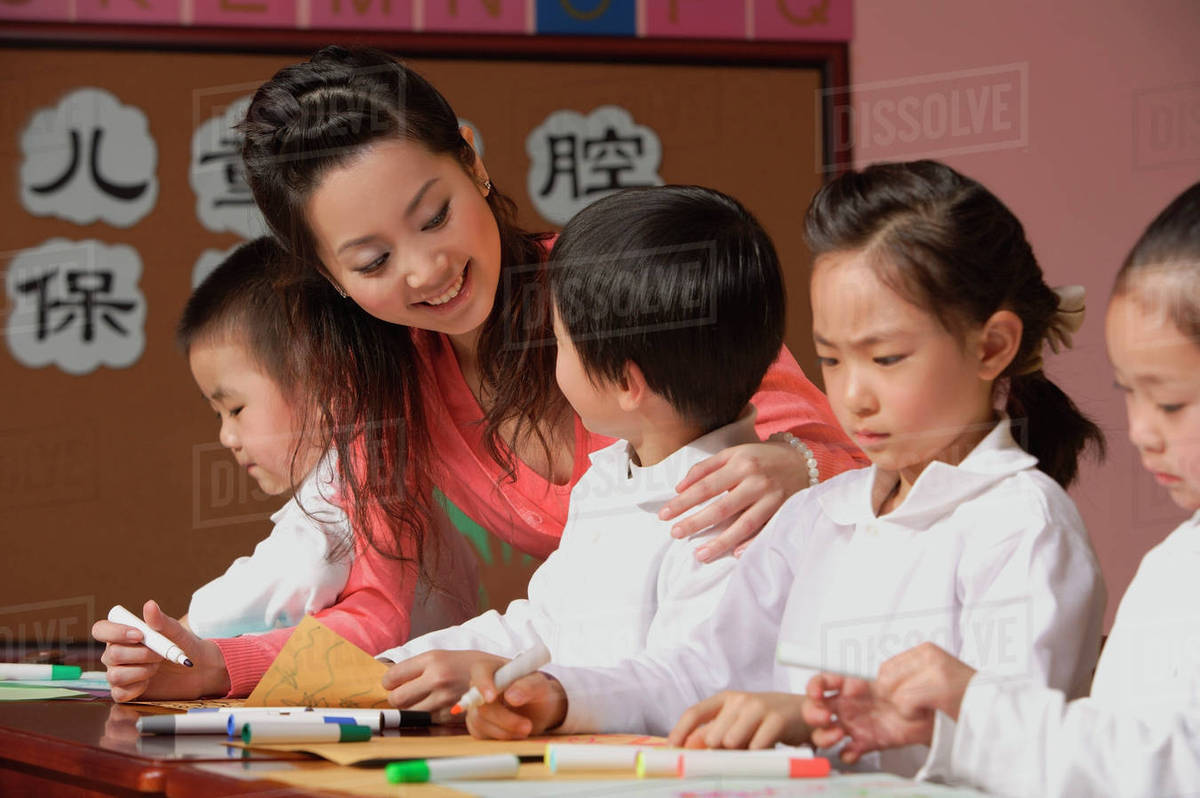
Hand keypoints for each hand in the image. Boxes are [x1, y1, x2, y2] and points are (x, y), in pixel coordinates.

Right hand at [92, 599, 228, 701]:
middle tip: (160, 654)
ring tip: (157, 666)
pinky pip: (119, 693)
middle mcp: (115, 653)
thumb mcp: (175, 631)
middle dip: (140, 655)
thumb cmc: (184, 645)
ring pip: (114, 675)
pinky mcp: (124, 692)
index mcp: (123, 634)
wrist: (198, 668)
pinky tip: (149, 682)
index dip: (115, 632)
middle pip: (111, 655)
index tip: (140, 635)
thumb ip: (161, 620)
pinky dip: (137, 687)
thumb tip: (149, 605)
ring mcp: (119, 673)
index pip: (101, 629)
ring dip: (141, 671)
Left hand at [382, 649, 507, 722]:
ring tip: (422, 701)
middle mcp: (437, 676)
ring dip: (412, 710)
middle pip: (397, 698)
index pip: (392, 676)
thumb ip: (417, 667)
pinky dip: (427, 717)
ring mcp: (445, 697)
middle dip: (398, 699)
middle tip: (407, 695)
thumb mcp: (442, 656)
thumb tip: (387, 678)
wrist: (501, 673)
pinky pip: (427, 721)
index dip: (389, 683)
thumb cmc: (468, 664)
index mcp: (432, 658)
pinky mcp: (453, 714)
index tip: (394, 684)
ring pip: (410, 713)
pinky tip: (435, 708)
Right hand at [463, 663, 565, 739]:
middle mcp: (480, 686)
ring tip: (527, 729)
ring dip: (505, 730)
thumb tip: (511, 697)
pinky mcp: (478, 725)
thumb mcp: (540, 685)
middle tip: (527, 726)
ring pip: (480, 721)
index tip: (491, 698)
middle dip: (504, 718)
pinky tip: (516, 733)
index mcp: (493, 668)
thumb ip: (528, 686)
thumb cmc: (537, 690)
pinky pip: (482, 734)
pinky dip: (502, 736)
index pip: (480, 670)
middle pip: (480, 703)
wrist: (539, 709)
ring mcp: (477, 706)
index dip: (483, 683)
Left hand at [659, 440, 811, 561]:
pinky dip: (751, 544)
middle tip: (675, 534)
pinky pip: (765, 532)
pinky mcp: (784, 512)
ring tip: (699, 554)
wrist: (803, 460)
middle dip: (696, 522)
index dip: (683, 502)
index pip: (706, 487)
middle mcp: (756, 482)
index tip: (664, 515)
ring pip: (743, 525)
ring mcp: (772, 499)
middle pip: (722, 508)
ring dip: (720, 542)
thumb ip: (705, 468)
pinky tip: (734, 554)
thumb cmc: (759, 458)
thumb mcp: (733, 454)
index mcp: (740, 464)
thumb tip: (679, 487)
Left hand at [668, 691, 812, 749]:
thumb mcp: (738, 722)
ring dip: (739, 754)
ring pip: (731, 743)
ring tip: (753, 749)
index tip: (671, 748)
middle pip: (713, 736)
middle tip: (735, 755)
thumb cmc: (767, 720)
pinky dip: (757, 755)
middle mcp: (740, 700)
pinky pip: (756, 747)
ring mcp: (758, 707)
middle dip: (718, 752)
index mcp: (726, 699)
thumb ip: (714, 731)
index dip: (680, 731)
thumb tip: (687, 746)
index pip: (695, 713)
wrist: (804, 712)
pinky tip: (765, 750)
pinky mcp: (776, 719)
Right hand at [804, 643, 975, 762]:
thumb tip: (884, 692)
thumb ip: (904, 677)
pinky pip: (853, 748)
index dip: (819, 682)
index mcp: (869, 675)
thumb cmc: (950, 681)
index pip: (832, 675)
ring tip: (840, 733)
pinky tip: (852, 751)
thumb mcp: (930, 667)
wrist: (970, 709)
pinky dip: (847, 752)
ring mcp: (869, 720)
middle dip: (814, 708)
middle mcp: (863, 698)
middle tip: (827, 714)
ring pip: (832, 726)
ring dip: (826, 732)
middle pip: (823, 702)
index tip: (820, 691)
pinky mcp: (879, 740)